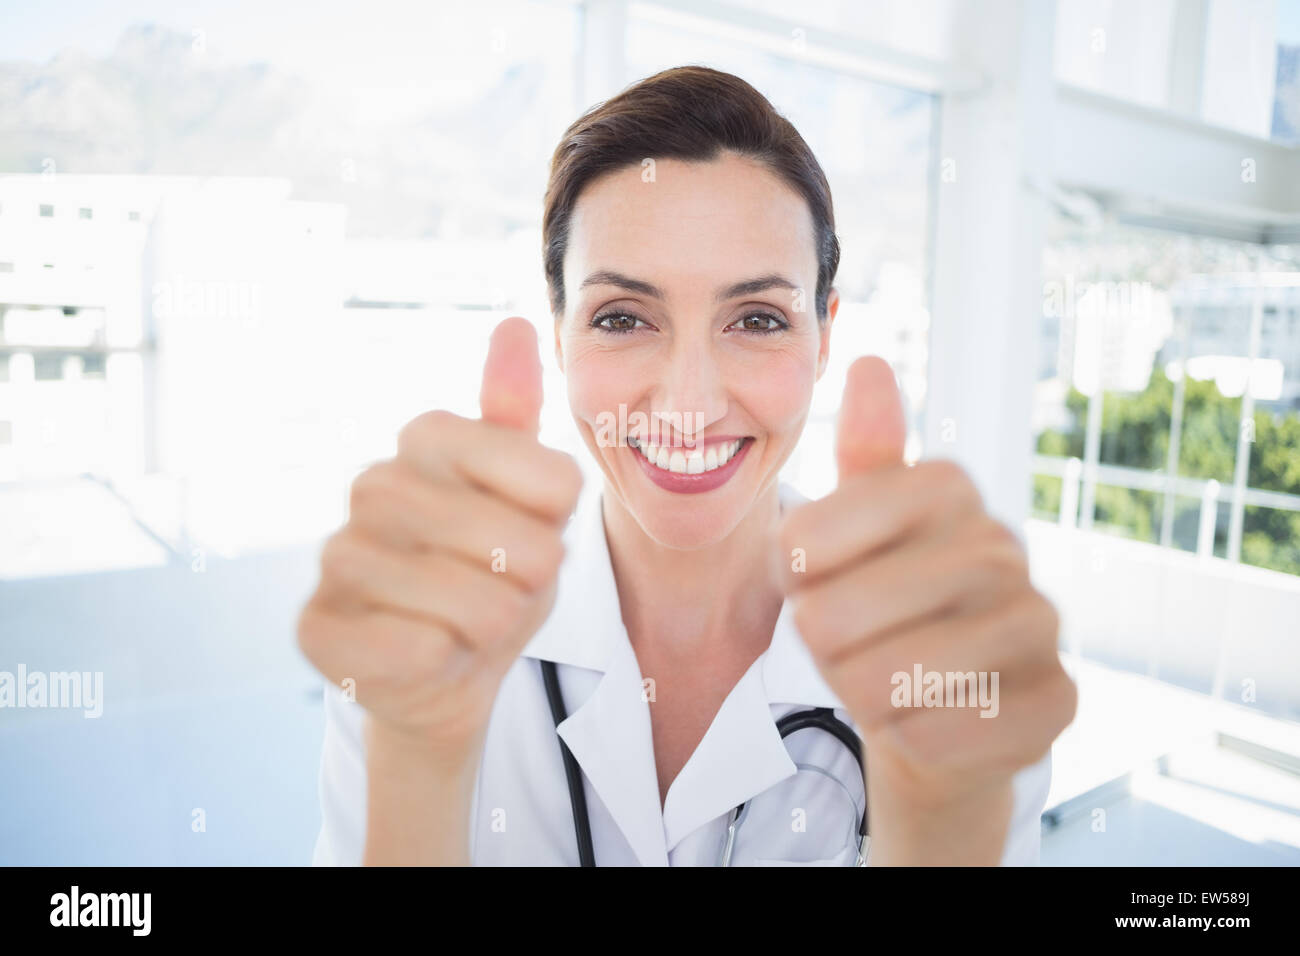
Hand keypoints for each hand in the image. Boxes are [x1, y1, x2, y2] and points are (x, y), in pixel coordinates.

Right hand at [297, 316, 583, 764]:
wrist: (448, 666)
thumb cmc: (494, 570)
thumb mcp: (529, 495)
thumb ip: (521, 417)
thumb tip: (517, 323)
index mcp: (429, 436)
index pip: (557, 481)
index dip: (562, 526)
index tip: (531, 531)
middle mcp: (373, 483)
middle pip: (522, 548)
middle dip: (532, 584)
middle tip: (504, 588)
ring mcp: (336, 555)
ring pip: (475, 605)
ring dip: (492, 627)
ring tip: (468, 622)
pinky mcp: (315, 627)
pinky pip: (418, 649)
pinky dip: (443, 662)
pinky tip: (427, 652)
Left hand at [777, 357, 1076, 863]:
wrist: (938, 703)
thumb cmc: (882, 606)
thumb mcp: (853, 530)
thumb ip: (861, 459)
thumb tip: (870, 365)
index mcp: (945, 487)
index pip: (805, 539)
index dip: (791, 579)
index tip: (815, 580)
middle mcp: (1002, 546)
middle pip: (832, 619)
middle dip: (822, 647)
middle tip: (852, 642)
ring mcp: (1039, 623)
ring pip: (881, 681)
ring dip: (861, 693)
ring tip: (888, 677)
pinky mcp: (1057, 701)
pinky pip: (934, 736)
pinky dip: (910, 738)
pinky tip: (930, 717)